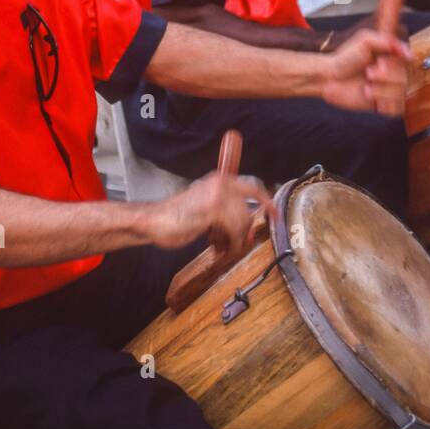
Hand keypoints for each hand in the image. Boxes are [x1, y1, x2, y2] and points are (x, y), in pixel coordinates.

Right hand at [149, 173, 273, 255]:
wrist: (153, 221)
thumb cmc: (177, 218)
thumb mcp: (206, 210)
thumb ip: (227, 215)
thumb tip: (248, 232)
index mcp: (220, 180)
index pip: (253, 187)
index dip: (267, 201)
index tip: (276, 214)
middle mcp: (221, 184)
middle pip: (248, 212)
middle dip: (244, 233)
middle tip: (234, 245)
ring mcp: (217, 195)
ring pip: (242, 223)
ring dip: (235, 242)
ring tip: (221, 248)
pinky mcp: (213, 209)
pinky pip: (233, 231)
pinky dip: (229, 245)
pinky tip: (217, 248)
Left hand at [319, 28, 410, 115]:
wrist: (330, 79)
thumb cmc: (345, 58)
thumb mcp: (364, 41)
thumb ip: (383, 40)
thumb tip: (402, 48)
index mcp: (391, 57)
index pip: (408, 59)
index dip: (399, 60)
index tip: (384, 60)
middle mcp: (392, 74)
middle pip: (404, 78)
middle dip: (386, 76)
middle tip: (369, 72)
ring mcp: (388, 90)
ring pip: (400, 93)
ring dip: (381, 91)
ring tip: (365, 88)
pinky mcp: (383, 105)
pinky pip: (396, 108)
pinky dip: (385, 104)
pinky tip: (371, 98)